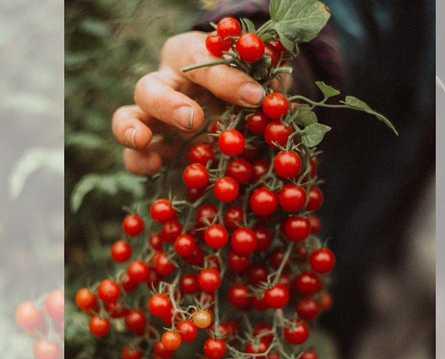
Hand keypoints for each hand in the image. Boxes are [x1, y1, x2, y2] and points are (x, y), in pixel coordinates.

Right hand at [112, 31, 264, 174]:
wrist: (234, 108)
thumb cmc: (244, 87)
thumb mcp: (258, 82)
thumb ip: (262, 88)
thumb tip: (270, 102)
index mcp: (190, 58)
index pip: (200, 59)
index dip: (225, 77)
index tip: (254, 96)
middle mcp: (166, 85)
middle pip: (150, 88)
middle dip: (170, 104)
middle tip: (193, 120)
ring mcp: (154, 119)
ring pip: (127, 117)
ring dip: (132, 129)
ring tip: (143, 139)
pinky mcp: (154, 149)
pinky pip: (133, 156)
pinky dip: (140, 161)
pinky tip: (155, 166)